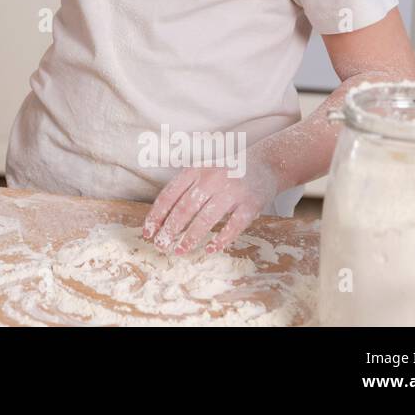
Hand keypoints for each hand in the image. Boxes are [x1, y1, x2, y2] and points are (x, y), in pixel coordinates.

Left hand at [141, 160, 280, 254]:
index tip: (148, 232)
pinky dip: (221, 239)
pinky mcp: (250, 203)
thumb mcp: (202, 170)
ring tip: (180, 251)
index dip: (156, 215)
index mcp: (195, 170)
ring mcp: (232, 191)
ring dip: (191, 238)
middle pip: (185, 208)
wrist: (266, 163)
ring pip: (206, 218)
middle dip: (170, 230)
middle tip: (160, 245)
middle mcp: (212, 179)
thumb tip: (161, 218)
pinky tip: (209, 249)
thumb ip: (184, 188)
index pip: (169, 195)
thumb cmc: (227, 172)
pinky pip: (234, 225)